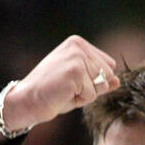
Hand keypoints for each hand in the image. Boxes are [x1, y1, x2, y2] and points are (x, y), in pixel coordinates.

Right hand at [0, 36, 120, 141]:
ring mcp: (77, 57)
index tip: (72, 82)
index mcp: (78, 43)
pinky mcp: (74, 72)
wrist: (27, 100)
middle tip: (68, 88)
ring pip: (100, 86)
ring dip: (85, 95)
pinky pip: (91, 95)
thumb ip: (99, 80)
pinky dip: (79, 100)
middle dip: (91, 89)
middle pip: (107, 76)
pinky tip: (63, 94)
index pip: (109, 65)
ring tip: (65, 91)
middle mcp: (78, 46)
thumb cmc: (51, 93)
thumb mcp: (79, 84)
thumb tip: (117, 81)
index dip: (95, 81)